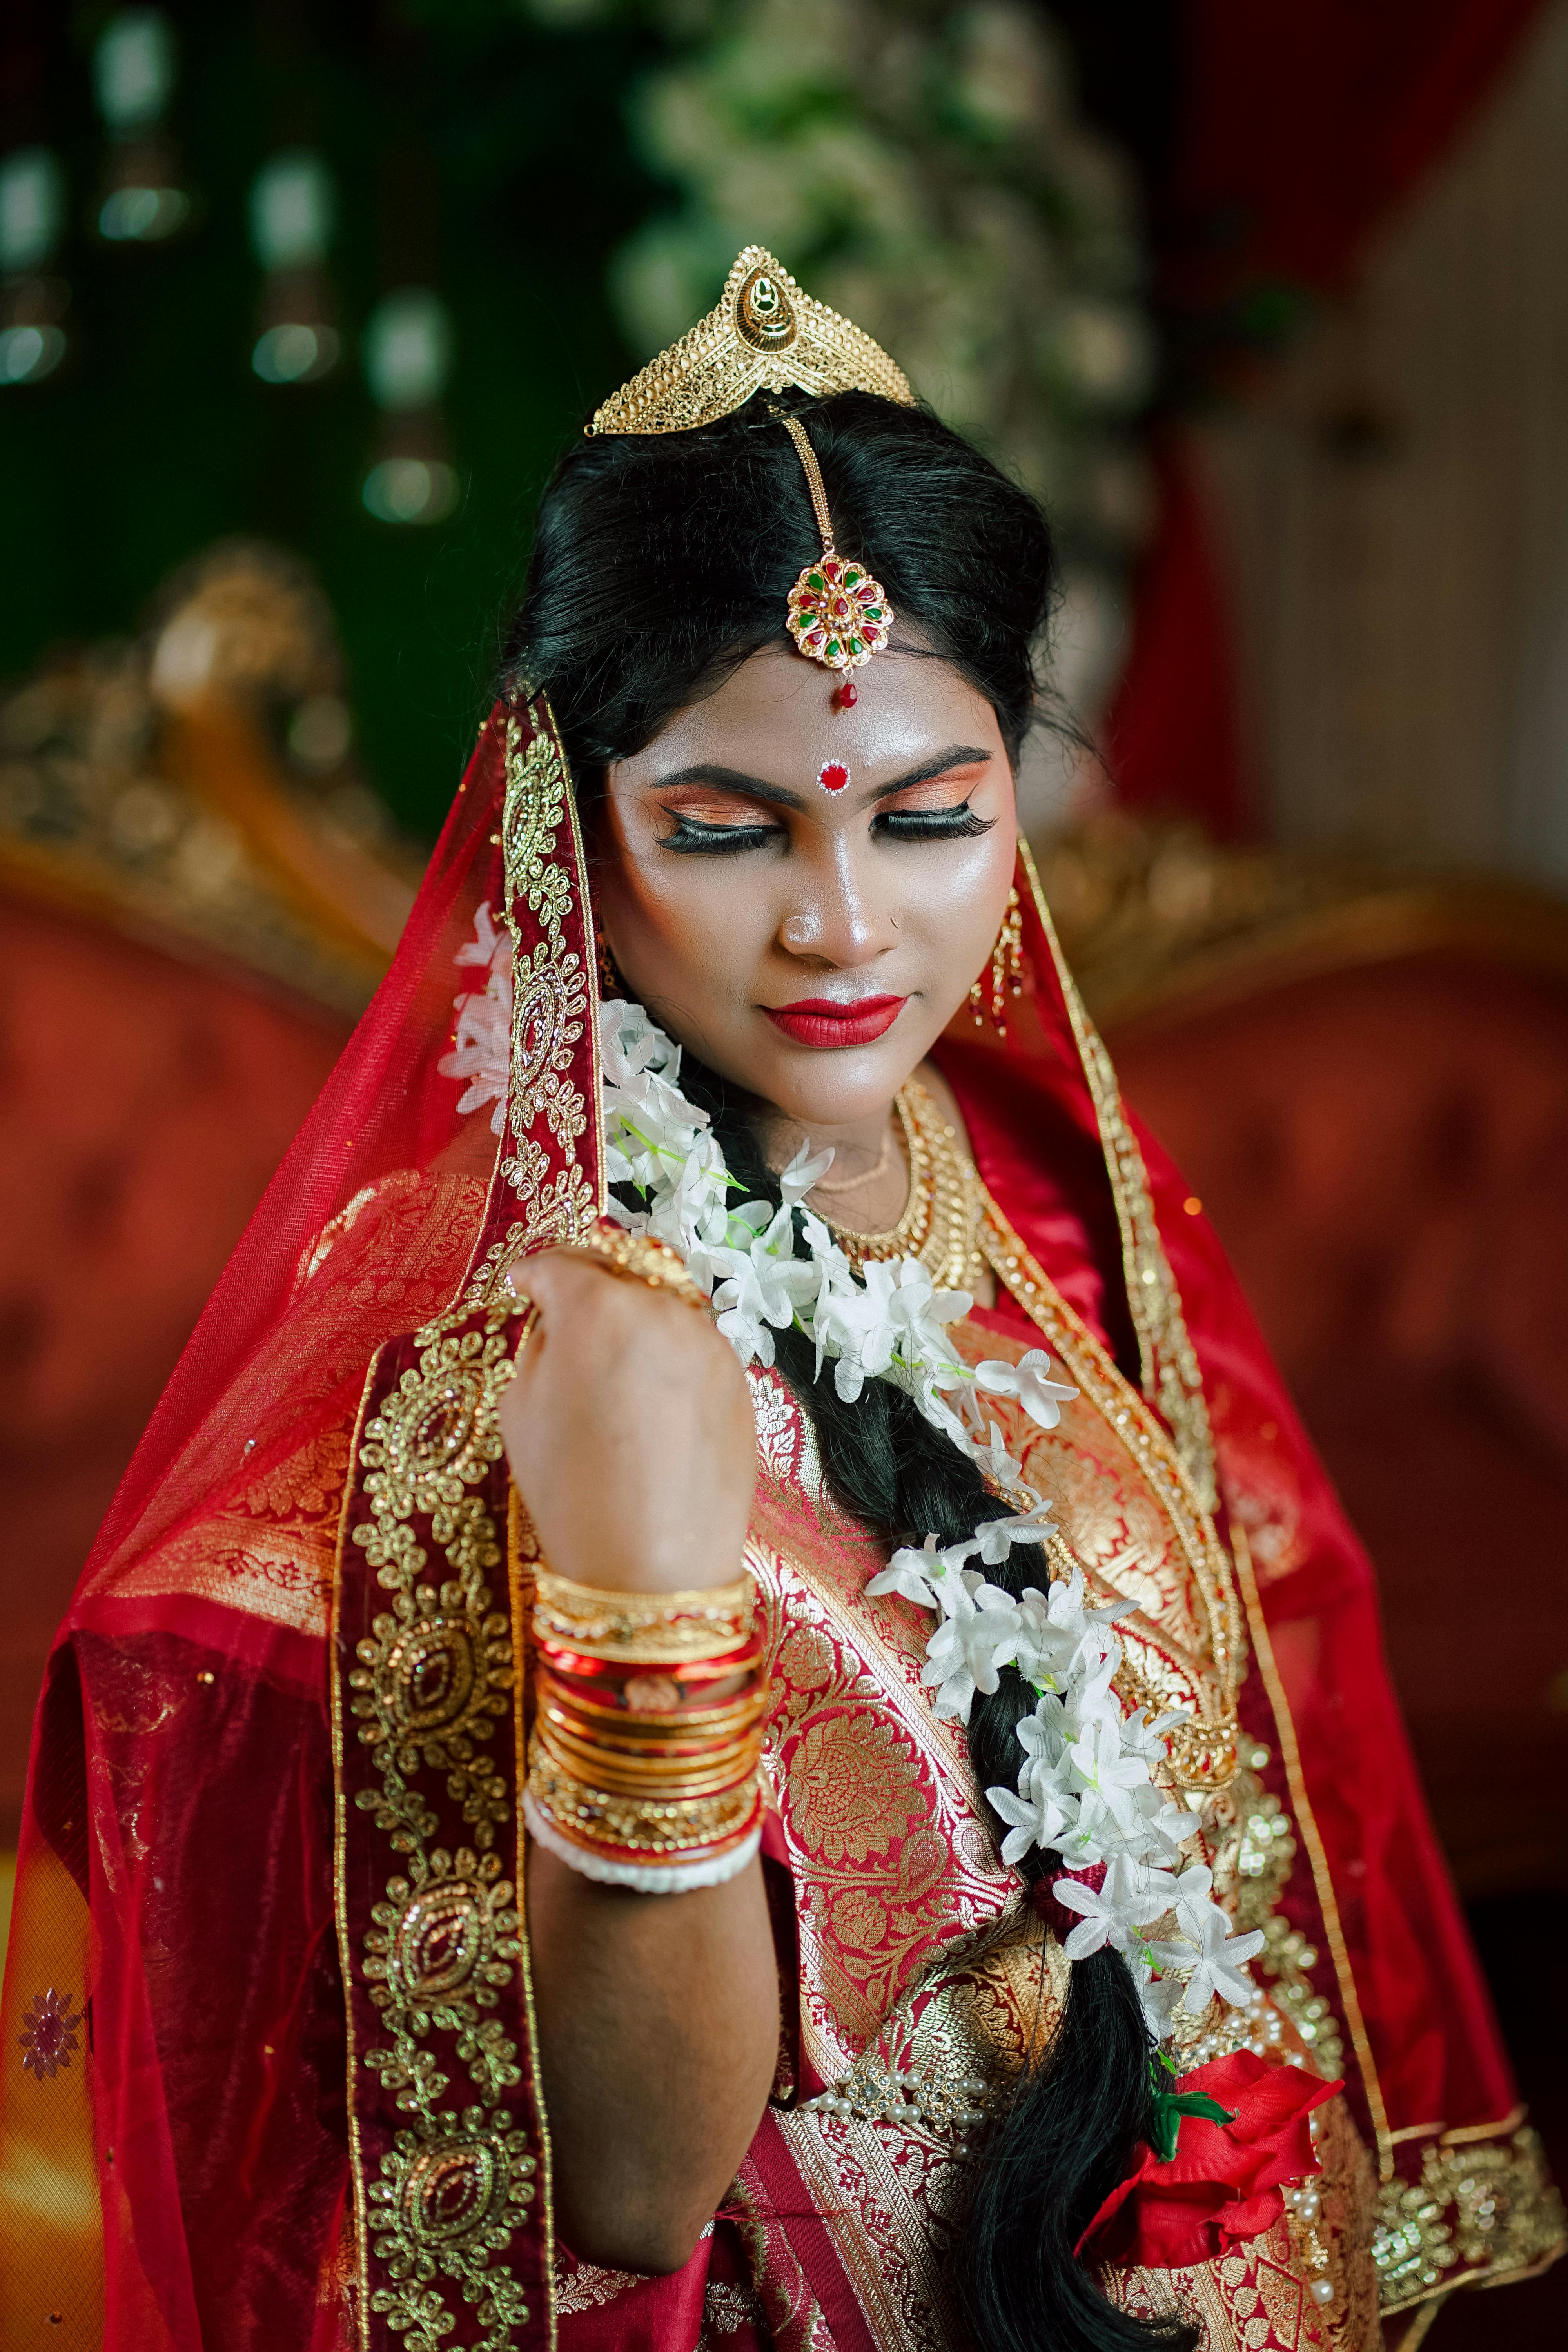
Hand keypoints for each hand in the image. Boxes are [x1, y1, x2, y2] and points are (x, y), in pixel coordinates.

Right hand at [497, 1252, 756, 1594]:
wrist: (654, 1564)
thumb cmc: (572, 1491)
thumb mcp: (521, 1408)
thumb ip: (541, 1342)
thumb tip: (557, 1317)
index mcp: (599, 1307)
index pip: (561, 1263)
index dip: (536, 1272)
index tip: (525, 1284)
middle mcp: (664, 1309)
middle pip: (626, 1268)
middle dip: (594, 1279)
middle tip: (570, 1305)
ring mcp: (709, 1342)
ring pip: (667, 1302)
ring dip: (638, 1314)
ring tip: (613, 1357)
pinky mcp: (739, 1378)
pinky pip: (695, 1344)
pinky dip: (669, 1352)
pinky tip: (651, 1397)